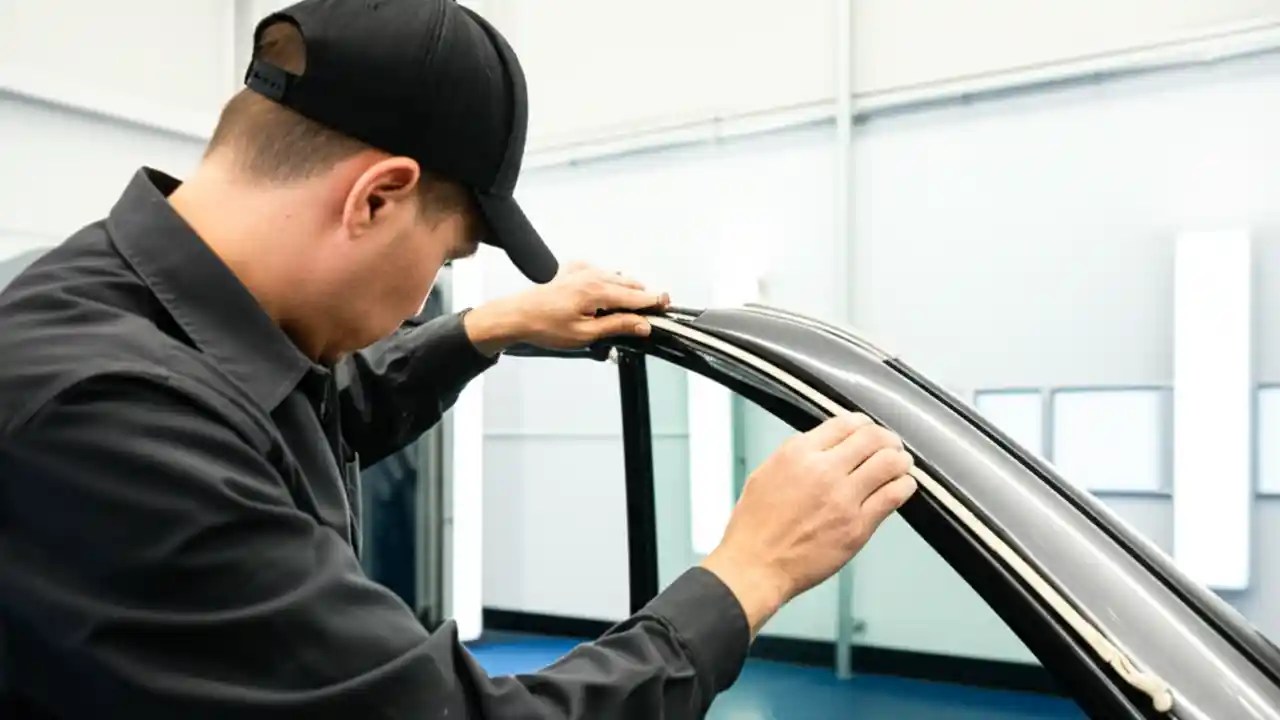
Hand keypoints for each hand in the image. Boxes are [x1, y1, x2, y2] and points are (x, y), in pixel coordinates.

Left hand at [463, 262, 669, 354]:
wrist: (516, 315)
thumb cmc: (544, 325)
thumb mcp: (586, 334)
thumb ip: (618, 326)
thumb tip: (642, 324)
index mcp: (597, 290)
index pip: (637, 295)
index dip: (655, 301)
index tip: (667, 304)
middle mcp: (591, 274)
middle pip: (629, 283)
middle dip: (641, 297)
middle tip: (648, 313)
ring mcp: (581, 269)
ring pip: (615, 276)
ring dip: (624, 290)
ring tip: (624, 311)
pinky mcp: (572, 269)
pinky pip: (599, 272)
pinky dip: (607, 283)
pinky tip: (602, 300)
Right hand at [701, 414, 916, 634]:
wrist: (756, 566)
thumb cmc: (756, 528)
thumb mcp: (765, 474)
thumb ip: (797, 456)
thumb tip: (824, 445)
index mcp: (798, 455)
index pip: (846, 423)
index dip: (864, 424)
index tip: (868, 430)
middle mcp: (823, 471)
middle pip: (873, 438)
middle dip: (886, 439)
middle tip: (891, 445)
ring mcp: (843, 499)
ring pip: (890, 463)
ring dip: (900, 460)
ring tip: (900, 464)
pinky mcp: (858, 526)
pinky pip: (894, 496)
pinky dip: (904, 486)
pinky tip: (902, 486)